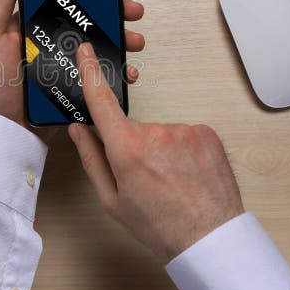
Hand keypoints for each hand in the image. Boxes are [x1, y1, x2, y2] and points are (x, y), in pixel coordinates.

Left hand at [0, 0, 145, 128]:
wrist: (2, 131)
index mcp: (31, 21)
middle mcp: (50, 39)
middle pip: (88, 15)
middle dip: (115, 7)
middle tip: (131, 6)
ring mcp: (65, 62)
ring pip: (100, 42)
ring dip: (122, 36)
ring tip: (134, 39)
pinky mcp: (75, 85)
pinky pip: (101, 72)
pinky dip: (118, 69)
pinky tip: (127, 69)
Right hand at [68, 42, 244, 260]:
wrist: (210, 238)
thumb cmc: (161, 226)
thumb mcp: (112, 200)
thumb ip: (92, 158)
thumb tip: (79, 130)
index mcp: (126, 149)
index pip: (101, 101)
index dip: (91, 72)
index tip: (86, 52)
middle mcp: (155, 132)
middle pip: (132, 128)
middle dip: (133, 146)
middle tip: (146, 179)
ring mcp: (184, 130)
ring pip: (160, 133)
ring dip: (162, 151)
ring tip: (172, 182)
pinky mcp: (206, 133)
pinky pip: (184, 135)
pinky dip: (183, 151)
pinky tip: (187, 175)